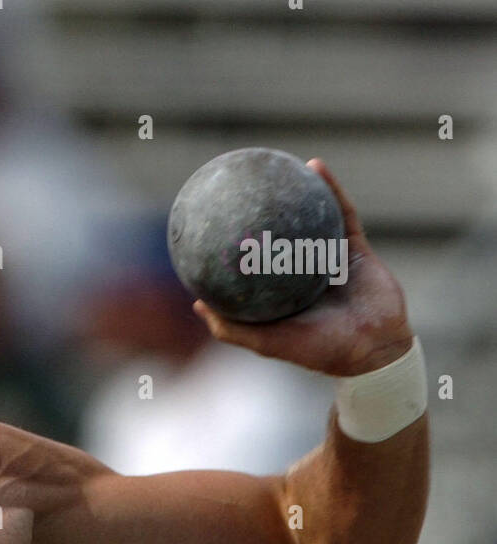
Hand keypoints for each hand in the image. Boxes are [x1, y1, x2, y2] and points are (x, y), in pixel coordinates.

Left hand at [192, 159, 413, 375]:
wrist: (374, 350)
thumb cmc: (319, 351)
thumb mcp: (267, 343)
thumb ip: (231, 328)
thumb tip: (196, 304)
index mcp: (281, 295)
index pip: (252, 267)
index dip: (233, 247)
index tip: (210, 225)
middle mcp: (302, 274)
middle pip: (277, 238)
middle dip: (259, 214)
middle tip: (238, 189)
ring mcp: (329, 259)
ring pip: (309, 220)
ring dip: (295, 193)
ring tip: (275, 167)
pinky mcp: (355, 248)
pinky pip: (342, 212)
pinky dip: (330, 189)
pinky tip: (314, 167)